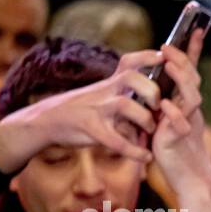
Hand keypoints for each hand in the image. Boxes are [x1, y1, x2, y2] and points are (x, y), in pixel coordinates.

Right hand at [0, 49, 162, 173]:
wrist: (46, 121)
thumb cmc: (81, 109)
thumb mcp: (101, 94)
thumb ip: (124, 94)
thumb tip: (154, 97)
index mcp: (110, 83)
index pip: (128, 62)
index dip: (146, 56)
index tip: (164, 54)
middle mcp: (104, 92)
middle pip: (131, 78)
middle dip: (151, 91)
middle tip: (159, 105)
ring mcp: (96, 109)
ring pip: (124, 105)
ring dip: (144, 119)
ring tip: (151, 131)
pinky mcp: (90, 129)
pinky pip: (115, 140)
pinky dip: (133, 151)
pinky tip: (146, 157)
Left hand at [149, 28, 210, 211]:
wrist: (190, 180)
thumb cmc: (176, 153)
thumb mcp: (168, 122)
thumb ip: (165, 104)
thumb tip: (157, 85)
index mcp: (185, 104)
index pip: (190, 71)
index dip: (192, 49)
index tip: (194, 26)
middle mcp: (189, 111)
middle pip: (192, 79)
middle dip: (182, 60)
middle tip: (169, 46)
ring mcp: (186, 124)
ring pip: (190, 98)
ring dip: (180, 80)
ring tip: (169, 65)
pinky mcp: (177, 141)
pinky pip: (178, 124)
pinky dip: (172, 114)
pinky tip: (164, 106)